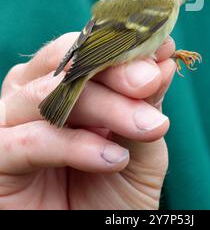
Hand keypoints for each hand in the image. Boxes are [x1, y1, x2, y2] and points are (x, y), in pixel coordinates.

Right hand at [0, 33, 175, 209]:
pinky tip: (112, 160)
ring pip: (51, 94)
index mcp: (64, 81)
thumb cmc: (114, 192)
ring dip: (106, 107)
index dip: (125, 47)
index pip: (88, 46)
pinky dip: (74, 145)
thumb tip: (164, 57)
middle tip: (149, 83)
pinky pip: (31, 139)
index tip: (163, 51)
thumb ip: (148, 101)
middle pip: (67, 61)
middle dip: (113, 69)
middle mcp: (33, 92)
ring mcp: (11, 121)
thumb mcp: (142, 145)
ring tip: (147, 128)